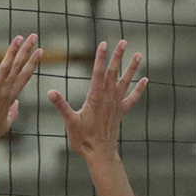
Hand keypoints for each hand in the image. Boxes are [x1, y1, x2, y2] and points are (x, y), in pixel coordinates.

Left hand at [0, 35, 43, 144]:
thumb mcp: (5, 124)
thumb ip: (13, 113)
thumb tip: (17, 105)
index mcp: (10, 97)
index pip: (24, 76)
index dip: (32, 62)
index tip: (40, 50)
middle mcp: (4, 92)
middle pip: (18, 68)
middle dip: (27, 51)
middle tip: (34, 36)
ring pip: (5, 68)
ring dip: (12, 51)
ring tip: (19, 38)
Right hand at [47, 40, 145, 160]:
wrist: (100, 154)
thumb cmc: (83, 139)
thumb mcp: (70, 121)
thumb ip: (61, 105)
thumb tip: (50, 92)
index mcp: (95, 98)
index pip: (98, 73)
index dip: (100, 57)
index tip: (103, 43)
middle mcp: (108, 98)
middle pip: (113, 73)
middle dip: (118, 56)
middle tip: (123, 41)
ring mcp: (116, 105)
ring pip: (126, 82)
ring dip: (132, 68)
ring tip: (138, 54)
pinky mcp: (120, 112)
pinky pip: (132, 99)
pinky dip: (138, 89)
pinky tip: (145, 80)